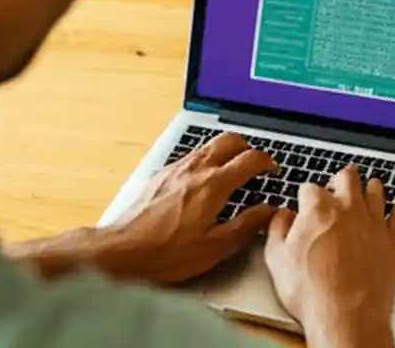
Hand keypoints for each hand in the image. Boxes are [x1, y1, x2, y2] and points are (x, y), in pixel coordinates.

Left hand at [98, 133, 277, 284]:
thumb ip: (246, 226)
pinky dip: (205, 162)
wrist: (122, 251)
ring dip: (225, 153)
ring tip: (231, 172)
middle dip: (247, 148)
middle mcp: (194, 170)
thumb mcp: (214, 248)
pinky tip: (203, 183)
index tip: (272, 170)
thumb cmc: (165, 253)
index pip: (250, 159)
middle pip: (229, 140)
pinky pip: (190, 158)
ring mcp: (175, 169)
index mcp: (213, 186)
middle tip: (254, 164)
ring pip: (208, 146)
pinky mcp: (161, 175)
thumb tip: (267, 211)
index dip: (267, 162)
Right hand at [265, 167, 394, 347]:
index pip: (310, 188)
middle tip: (339, 183)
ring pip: (376, 191)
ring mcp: (373, 223)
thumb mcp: (277, 260)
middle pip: (347, 178)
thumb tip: (281, 217)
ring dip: (370, 188)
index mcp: (318, 210)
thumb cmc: (313, 292)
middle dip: (341, 179)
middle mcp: (348, 209)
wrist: (347, 316)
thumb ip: (277, 230)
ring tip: (367, 188)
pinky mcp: (392, 241)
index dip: (305, 197)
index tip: (304, 204)